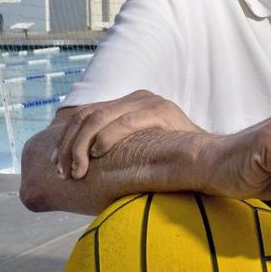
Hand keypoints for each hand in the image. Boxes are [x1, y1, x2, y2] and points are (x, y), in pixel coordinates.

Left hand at [54, 90, 202, 179]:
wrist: (212, 162)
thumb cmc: (173, 167)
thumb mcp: (137, 156)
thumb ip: (116, 156)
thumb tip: (81, 172)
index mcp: (127, 106)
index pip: (84, 116)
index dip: (65, 141)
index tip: (57, 165)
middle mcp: (135, 99)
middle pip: (85, 116)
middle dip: (69, 146)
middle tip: (63, 173)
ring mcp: (148, 103)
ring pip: (98, 117)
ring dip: (81, 146)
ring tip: (77, 170)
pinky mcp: (161, 111)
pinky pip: (127, 121)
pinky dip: (108, 136)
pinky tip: (98, 155)